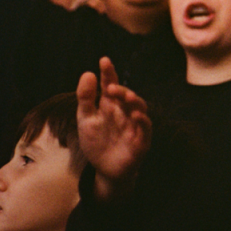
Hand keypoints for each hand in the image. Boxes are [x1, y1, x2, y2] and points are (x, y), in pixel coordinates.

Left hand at [76, 58, 150, 200]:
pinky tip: (135, 115)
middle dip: (120, 89)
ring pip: (139, 107)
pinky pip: (145, 127)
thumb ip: (86, 98)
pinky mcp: (141, 139)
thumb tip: (88, 73)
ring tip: (126, 96)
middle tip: (110, 87)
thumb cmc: (97, 142)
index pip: (111, 85)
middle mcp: (124, 111)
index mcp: (110, 105)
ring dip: (134, 100)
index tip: (104, 61)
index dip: (109, 73)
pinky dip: (142, 120)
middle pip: (126, 95)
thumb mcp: (85, 120)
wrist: (104, 170)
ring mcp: (134, 124)